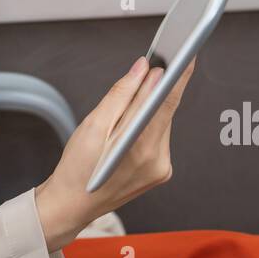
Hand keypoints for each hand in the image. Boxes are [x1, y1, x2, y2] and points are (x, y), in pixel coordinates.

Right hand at [35, 54, 197, 251]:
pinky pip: (158, 137)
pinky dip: (147, 126)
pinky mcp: (160, 172)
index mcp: (140, 147)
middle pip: (164, 111)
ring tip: (129, 102)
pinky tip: (129, 127)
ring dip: (149, 110)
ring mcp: (161, 168)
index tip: (187, 52)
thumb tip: (143, 69)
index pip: (167, 101)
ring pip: (161, 124)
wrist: (72, 205)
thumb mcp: (93, 125)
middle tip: (153, 64)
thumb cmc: (77, 167)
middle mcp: (158, 160)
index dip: (178, 74)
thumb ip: (122, 94)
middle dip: (156, 89)